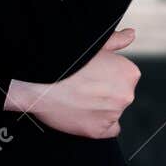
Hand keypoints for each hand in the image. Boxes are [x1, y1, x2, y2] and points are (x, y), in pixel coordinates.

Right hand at [3, 28, 140, 138]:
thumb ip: (115, 40)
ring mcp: (112, 115)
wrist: (34, 79)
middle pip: (118, 96)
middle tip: (78, 84)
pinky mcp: (98, 131)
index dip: (103, 74)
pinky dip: (95, 124)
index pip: (123, 78)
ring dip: (97, 107)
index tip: (86, 72)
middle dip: (102, 91)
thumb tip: (131, 34)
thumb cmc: (60, 57)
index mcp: (128, 72)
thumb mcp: (91, 44)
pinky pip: (105, 130)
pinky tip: (78, 112)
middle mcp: (126, 95)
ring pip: (110, 112)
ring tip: (72, 96)